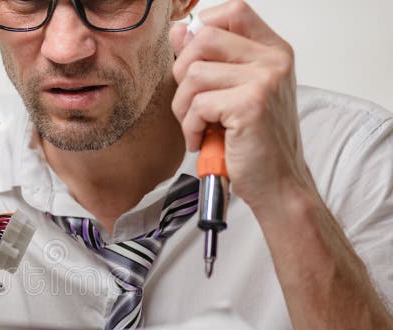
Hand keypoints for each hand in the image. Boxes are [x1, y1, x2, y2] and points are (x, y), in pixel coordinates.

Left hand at [169, 0, 315, 212]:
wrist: (278, 184)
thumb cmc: (255, 143)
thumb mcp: (233, 94)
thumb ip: (209, 60)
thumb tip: (179, 30)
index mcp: (273, 51)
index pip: (232, 11)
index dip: (201, 29)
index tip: (193, 62)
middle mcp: (273, 60)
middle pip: (203, 38)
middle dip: (182, 73)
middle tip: (191, 103)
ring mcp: (265, 80)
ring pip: (193, 74)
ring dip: (183, 107)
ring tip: (198, 127)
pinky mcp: (250, 104)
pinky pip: (197, 105)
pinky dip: (189, 128)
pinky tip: (201, 141)